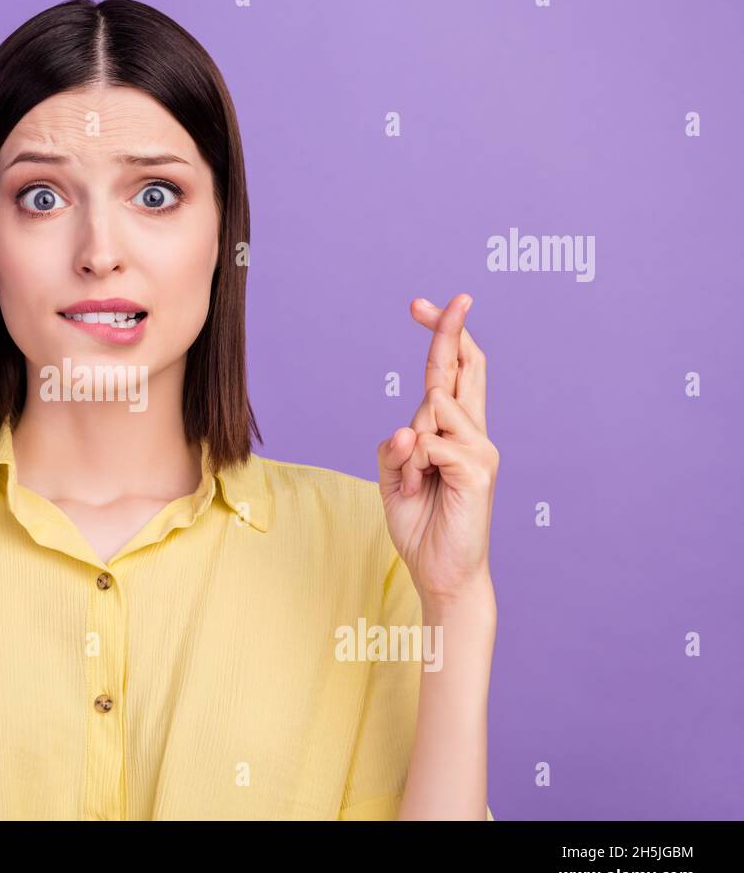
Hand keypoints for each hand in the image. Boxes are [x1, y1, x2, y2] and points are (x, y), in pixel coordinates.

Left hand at [377, 294, 497, 604]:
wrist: (442, 572)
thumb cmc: (420, 522)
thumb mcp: (393, 479)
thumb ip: (395, 448)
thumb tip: (408, 429)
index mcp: (455, 430)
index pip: (451, 372)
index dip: (442, 336)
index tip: (424, 304)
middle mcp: (474, 432)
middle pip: (461, 368)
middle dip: (446, 331)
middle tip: (428, 300)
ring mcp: (480, 449)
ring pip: (431, 409)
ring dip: (409, 446)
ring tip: (414, 483)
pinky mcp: (478, 469)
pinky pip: (430, 443)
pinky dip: (413, 465)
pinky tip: (420, 489)